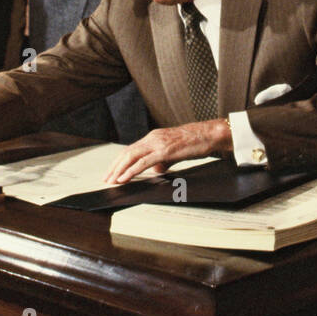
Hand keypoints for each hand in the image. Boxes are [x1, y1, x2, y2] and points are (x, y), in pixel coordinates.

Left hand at [103, 120, 234, 183]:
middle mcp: (152, 138)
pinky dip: (131, 171)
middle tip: (106, 179)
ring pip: (131, 156)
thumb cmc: (195, 142)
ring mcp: (158, 143)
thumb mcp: (175, 152)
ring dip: (119, 170)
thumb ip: (163, 160)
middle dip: (114, 167)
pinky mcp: (164, 151)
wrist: (210, 135)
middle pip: (127, 152)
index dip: (119, 161)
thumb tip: (155, 170)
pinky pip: (143, 162)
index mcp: (154, 137)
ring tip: (112, 180)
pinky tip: (124, 177)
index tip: (111, 171)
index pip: (131, 149)